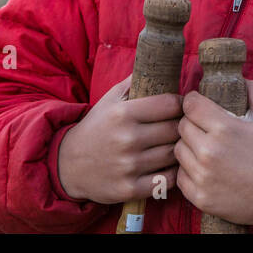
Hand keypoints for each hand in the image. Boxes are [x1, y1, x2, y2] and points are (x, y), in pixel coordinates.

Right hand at [56, 74, 181, 204]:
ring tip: (178, 144)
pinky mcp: (129, 188)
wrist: (69, 164)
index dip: (181, 104)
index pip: (170, 104)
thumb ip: (134, 82)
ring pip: (173, 154)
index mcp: (123, 113)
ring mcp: (128, 165)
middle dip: (182, 127)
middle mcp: (127, 139)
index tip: (181, 107)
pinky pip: (166, 180)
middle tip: (184, 127)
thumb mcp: (109, 99)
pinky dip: (172, 173)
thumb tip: (159, 63)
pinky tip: (169, 165)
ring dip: (179, 149)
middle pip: (175, 129)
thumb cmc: (96, 127)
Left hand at [176, 79, 252, 230]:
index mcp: (224, 128)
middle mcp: (209, 152)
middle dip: (192, 123)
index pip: (190, 105)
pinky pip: (181, 176)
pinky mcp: (200, 197)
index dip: (194, 101)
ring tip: (205, 149)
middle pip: (182, 126)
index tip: (199, 105)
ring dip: (189, 147)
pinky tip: (205, 169)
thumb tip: (240, 79)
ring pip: (178, 151)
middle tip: (205, 128)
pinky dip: (189, 171)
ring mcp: (203, 177)